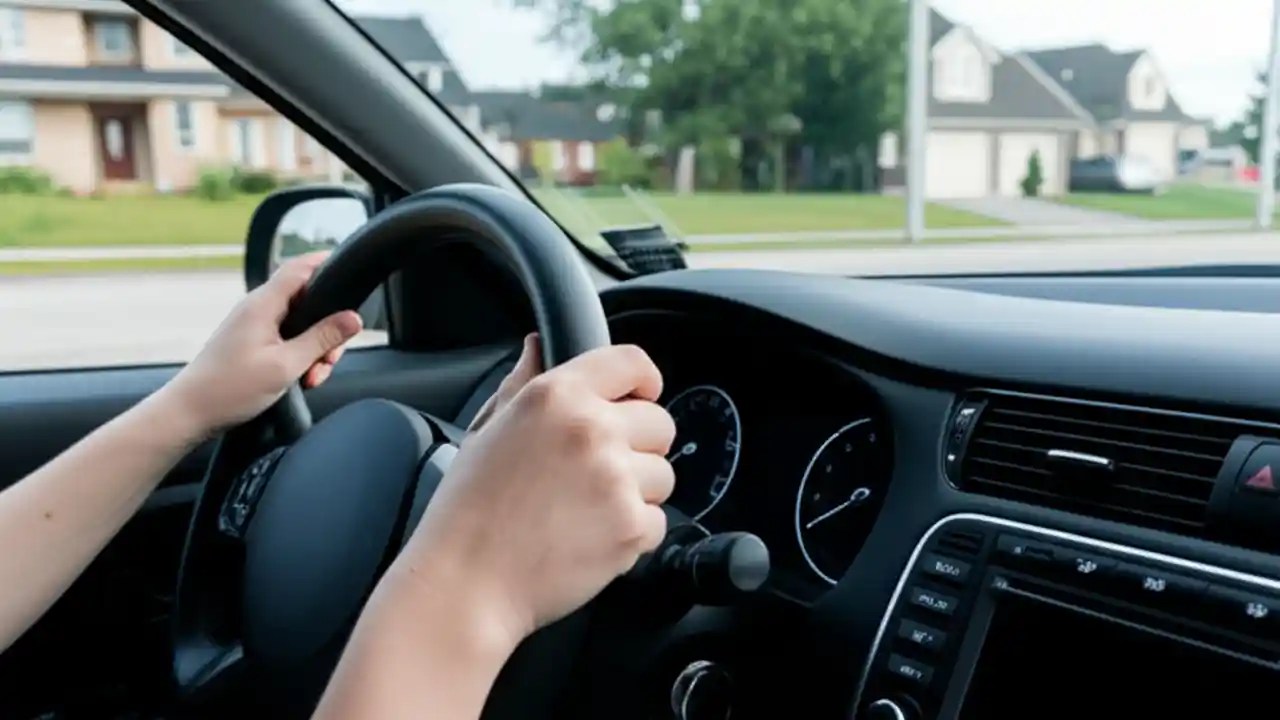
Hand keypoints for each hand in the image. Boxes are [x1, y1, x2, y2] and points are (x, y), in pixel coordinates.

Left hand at [164, 252, 362, 436]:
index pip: (299, 268)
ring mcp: (253, 325)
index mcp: (263, 305)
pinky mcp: (251, 341)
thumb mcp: (286, 364)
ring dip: (315, 348)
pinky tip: (301, 378)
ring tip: (313, 375)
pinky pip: (287, 339)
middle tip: (330, 357)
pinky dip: (300, 355)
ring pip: (300, 324)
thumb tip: (353, 318)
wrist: (190, 412)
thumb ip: (322, 339)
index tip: (348, 266)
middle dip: (327, 328)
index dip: (325, 262)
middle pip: (307, 301)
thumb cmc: (230, 388)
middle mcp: (257, 308)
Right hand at [394, 344, 675, 646]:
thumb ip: (522, 382)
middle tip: (598, 472)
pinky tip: (590, 537)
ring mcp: (616, 478)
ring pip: (663, 475)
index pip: (634, 363)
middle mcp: (592, 429)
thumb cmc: (468, 510)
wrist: (466, 582)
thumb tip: (538, 345)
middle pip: (661, 422)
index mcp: (556, 395)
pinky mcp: (631, 526)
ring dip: (637, 492)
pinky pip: (658, 521)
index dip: (642, 383)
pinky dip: (633, 534)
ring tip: (586, 509)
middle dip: (639, 447)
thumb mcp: (487, 430)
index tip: (638, 400)